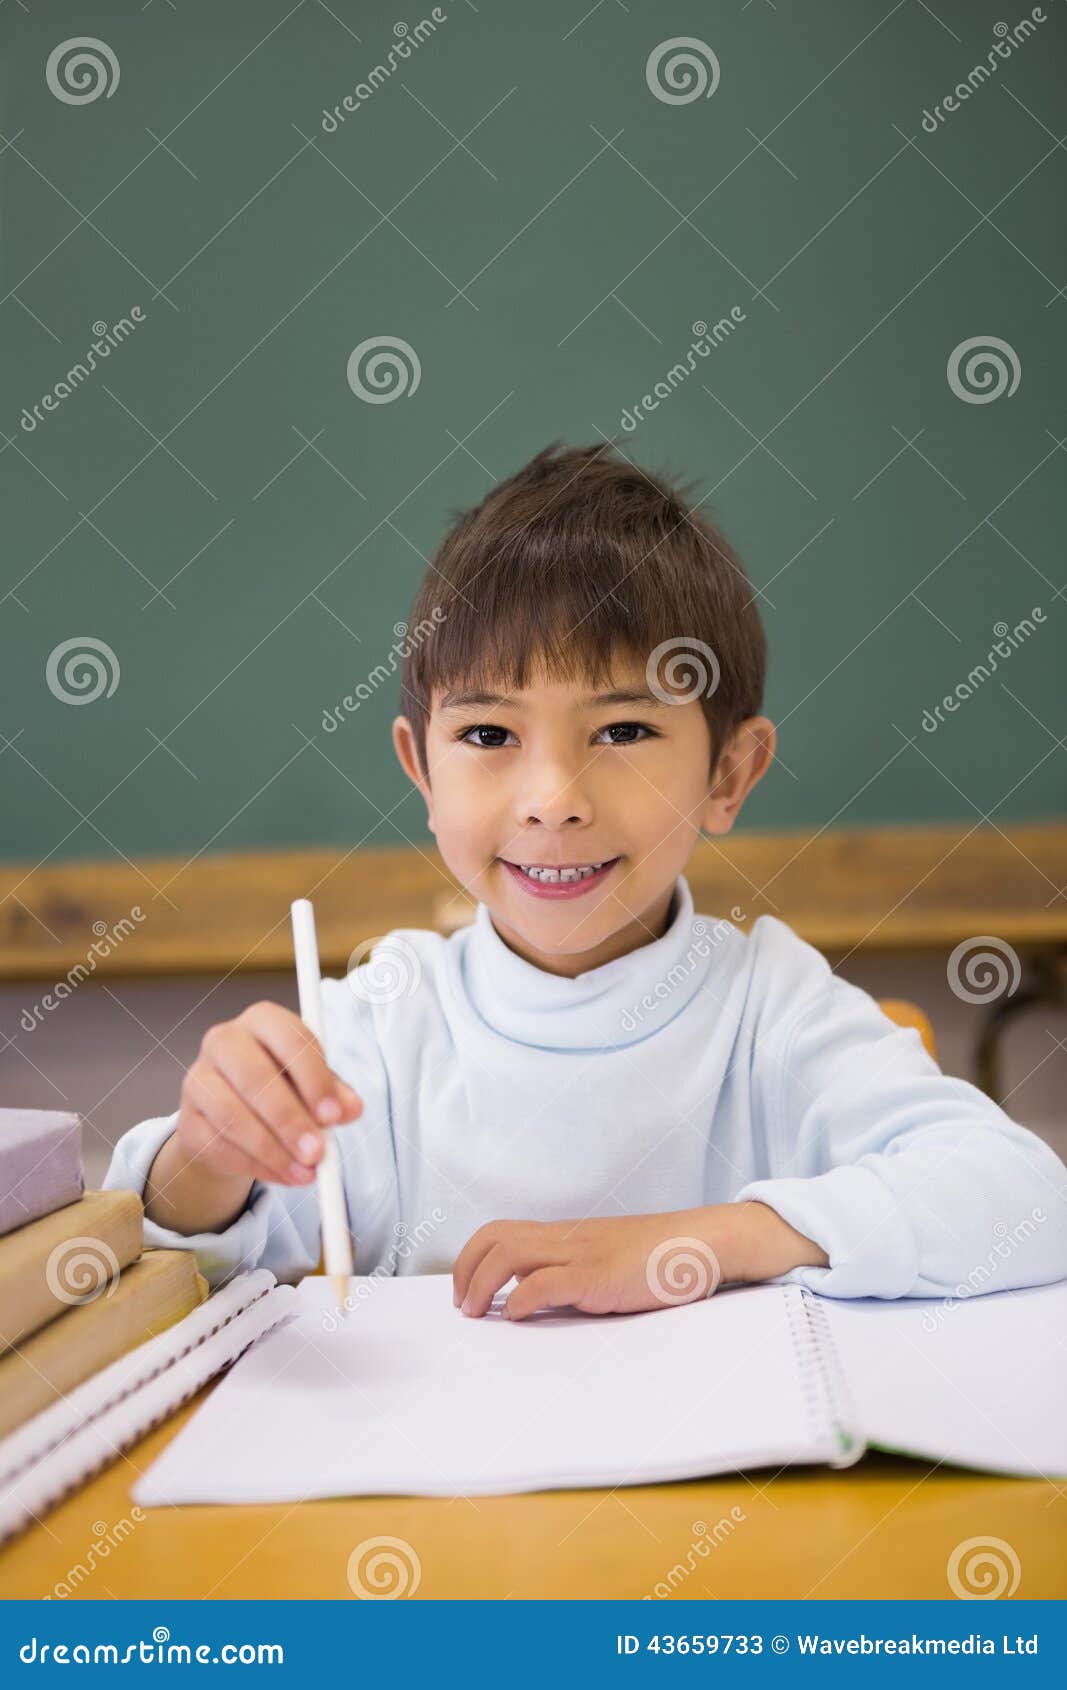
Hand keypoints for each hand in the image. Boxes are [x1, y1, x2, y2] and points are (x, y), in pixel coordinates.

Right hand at [174, 1000, 362, 1188]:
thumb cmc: (282, 1088)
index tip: (334, 1116)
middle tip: (317, 1152)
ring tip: (306, 1173)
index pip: (289, 1038)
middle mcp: (224, 1041)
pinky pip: (219, 1146)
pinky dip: (255, 1165)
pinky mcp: (187, 1120)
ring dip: (273, 1150)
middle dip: (290, 1120)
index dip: (314, 1078)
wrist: (233, 1119)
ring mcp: (198, 1079)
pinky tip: (283, 1175)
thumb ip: (334, 1095)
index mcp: (263, 1021)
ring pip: (232, 1116)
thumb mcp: (314, 1086)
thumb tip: (351, 1109)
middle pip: (255, 1077)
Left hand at [452, 1203, 828, 1320]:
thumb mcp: (606, 1262)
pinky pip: (545, 1281)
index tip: (464, 1291)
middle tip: (463, 1307)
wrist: (701, 1243)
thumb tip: (536, 1302)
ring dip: (482, 1284)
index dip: (471, 1258)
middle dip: (465, 1270)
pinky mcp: (598, 1276)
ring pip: (509, 1254)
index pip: (500, 1230)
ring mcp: (582, 1255)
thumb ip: (573, 1275)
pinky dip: (521, 1299)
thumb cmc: (659, 1258)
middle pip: (494, 1237)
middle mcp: (566, 1239)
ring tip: (478, 1313)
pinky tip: (518, 1315)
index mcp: (565, 1236)